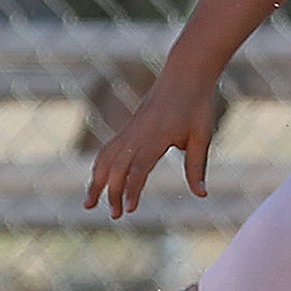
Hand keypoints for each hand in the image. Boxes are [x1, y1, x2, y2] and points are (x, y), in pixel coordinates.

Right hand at [84, 64, 222, 218]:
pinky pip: (108, 148)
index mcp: (156, 137)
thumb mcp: (201, 136)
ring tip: (89, 203)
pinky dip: (100, 166)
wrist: (185, 73)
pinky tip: (97, 179)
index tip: (130, 210)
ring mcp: (130, 129)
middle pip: (118, 167)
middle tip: (114, 216)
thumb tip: (202, 194)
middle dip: (112, 193)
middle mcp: (138, 134)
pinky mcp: (129, 127)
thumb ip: (196, 166)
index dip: (132, 190)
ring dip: (96, 181)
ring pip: (106, 158)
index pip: (139, 168)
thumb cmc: (197, 104)